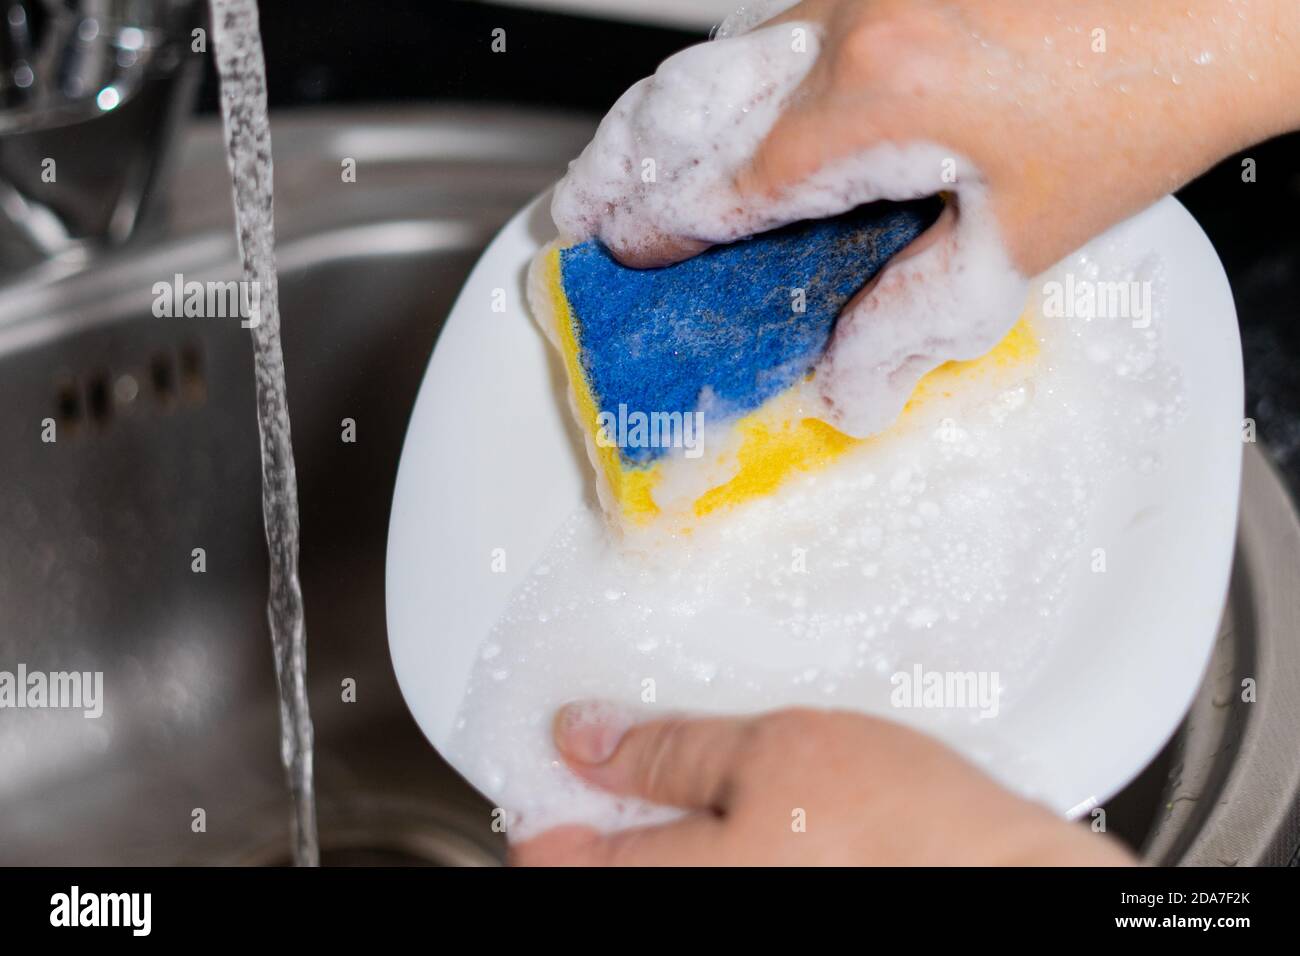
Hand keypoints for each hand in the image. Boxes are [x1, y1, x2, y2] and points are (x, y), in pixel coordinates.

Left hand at [511, 704, 1136, 865]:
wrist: (999, 879)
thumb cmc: (904, 829)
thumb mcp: (773, 753)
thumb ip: (666, 750)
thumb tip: (584, 736)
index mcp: (675, 884)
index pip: (554, 858)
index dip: (547, 800)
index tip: (562, 760)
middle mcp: (697, 909)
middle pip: (606, 868)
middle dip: (604, 806)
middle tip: (633, 751)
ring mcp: (739, 908)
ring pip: (662, 868)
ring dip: (659, 820)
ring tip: (708, 776)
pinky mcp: (772, 895)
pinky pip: (712, 873)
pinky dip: (707, 840)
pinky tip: (747, 810)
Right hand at [551, 0, 1299, 434]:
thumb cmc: (1146, 94)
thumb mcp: (1024, 236)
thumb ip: (916, 318)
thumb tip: (845, 387)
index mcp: (873, 99)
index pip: (727, 183)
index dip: (664, 225)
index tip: (618, 250)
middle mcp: (849, 22)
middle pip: (688, 98)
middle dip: (619, 157)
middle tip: (581, 202)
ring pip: (727, 53)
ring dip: (668, 114)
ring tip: (630, 163)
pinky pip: (778, 27)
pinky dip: (737, 79)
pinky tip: (736, 114)